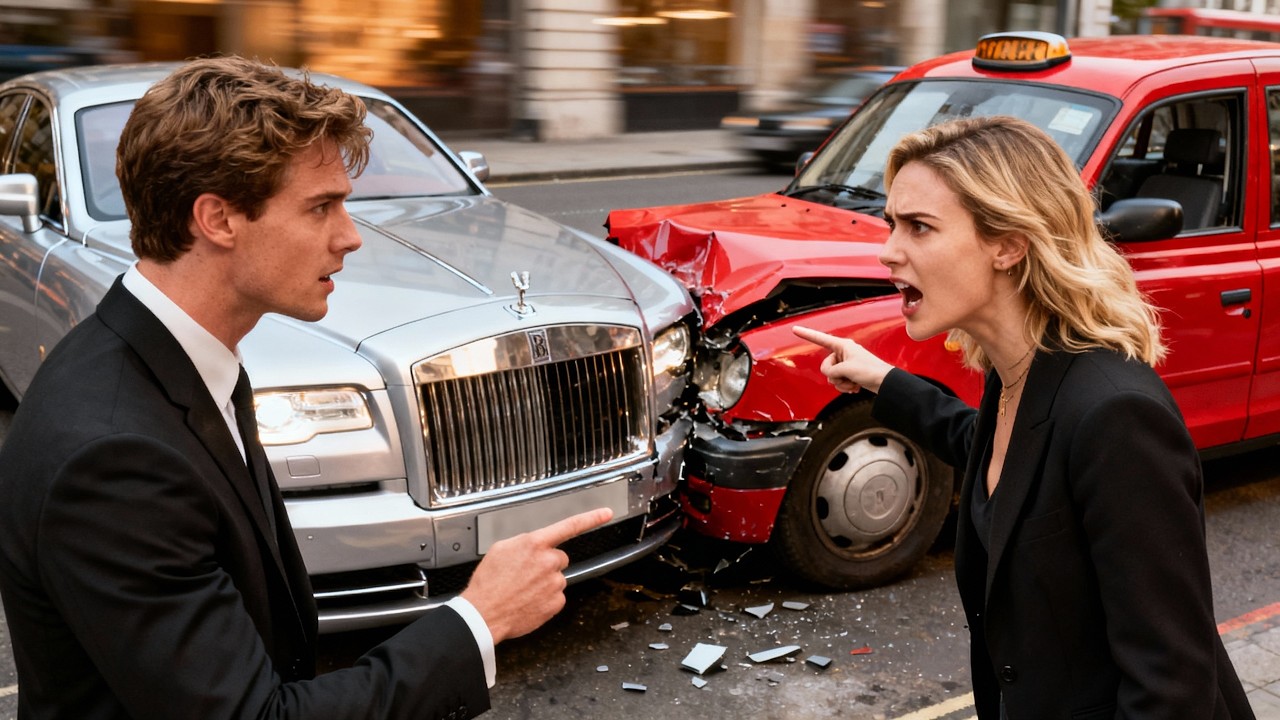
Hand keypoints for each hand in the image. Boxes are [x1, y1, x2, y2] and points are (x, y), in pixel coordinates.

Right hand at [461, 507, 612, 642]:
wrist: (484, 614)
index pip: (569, 526)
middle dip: (547, 563)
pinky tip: (528, 600)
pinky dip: (545, 599)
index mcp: (535, 544)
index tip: (607, 513)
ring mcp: (555, 583)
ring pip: (557, 578)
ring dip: (544, 582)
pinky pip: (556, 596)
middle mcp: (549, 561)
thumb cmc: (488, 583)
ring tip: (522, 590)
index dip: (591, 518)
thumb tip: (534, 544)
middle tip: (526, 574)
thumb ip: (524, 542)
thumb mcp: (500, 549)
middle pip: (559, 558)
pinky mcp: (557, 603)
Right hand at [792, 325, 894, 394]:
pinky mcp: (850, 373)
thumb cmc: (870, 371)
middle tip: (847, 377)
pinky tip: (855, 387)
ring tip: (853, 383)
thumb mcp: (846, 369)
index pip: (820, 339)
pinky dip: (846, 387)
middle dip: (834, 376)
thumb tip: (829, 375)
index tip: (795, 329)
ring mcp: (846, 364)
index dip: (807, 334)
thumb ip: (831, 371)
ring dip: (841, 383)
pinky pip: (839, 382)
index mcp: (842, 345)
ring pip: (832, 376)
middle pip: (825, 366)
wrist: (885, 383)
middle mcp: (843, 353)